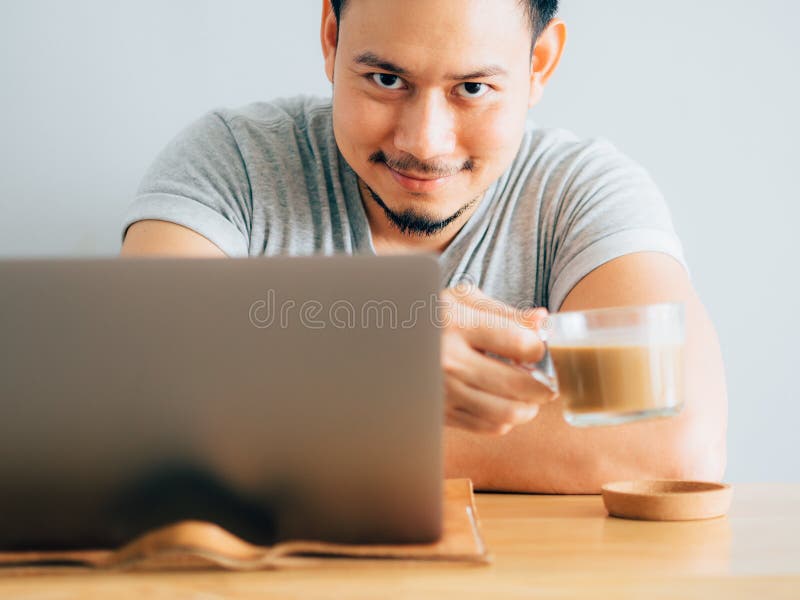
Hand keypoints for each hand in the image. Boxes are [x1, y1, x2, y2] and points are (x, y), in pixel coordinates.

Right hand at [439, 286, 557, 434]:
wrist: (381, 339)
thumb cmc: (429, 314)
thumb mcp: (462, 300)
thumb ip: (506, 312)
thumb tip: (543, 321)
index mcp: (457, 324)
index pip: (520, 344)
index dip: (541, 348)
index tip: (539, 347)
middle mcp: (448, 360)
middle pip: (518, 385)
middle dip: (544, 385)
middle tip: (547, 379)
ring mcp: (443, 390)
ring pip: (506, 413)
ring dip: (528, 407)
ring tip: (528, 395)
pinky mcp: (440, 412)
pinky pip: (487, 426)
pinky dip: (505, 418)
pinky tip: (503, 402)